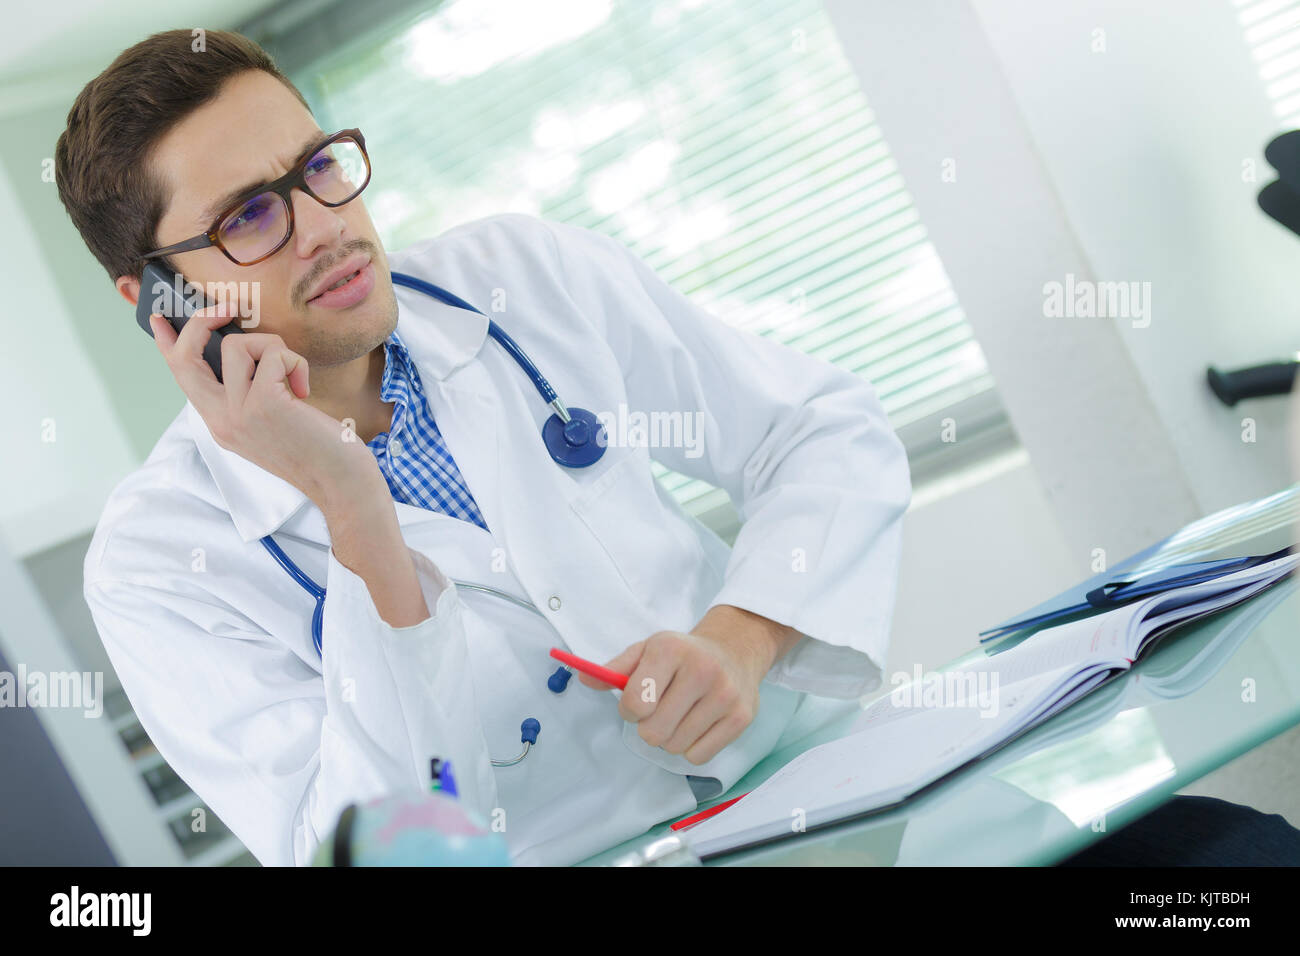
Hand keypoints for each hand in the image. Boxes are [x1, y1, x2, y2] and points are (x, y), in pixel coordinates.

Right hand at [149, 305, 382, 516]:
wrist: (340, 482)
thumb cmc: (316, 448)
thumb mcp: (269, 421)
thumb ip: (249, 392)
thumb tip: (247, 348)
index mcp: (219, 423)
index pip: (180, 378)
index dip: (166, 343)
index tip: (157, 318)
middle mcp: (221, 420)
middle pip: (185, 357)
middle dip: (202, 321)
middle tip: (228, 308)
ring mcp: (238, 413)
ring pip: (237, 346)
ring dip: (273, 348)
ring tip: (293, 378)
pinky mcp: (264, 404)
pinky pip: (274, 354)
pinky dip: (295, 362)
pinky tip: (304, 390)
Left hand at [578, 609, 798, 764]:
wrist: (735, 650)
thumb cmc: (683, 654)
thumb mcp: (647, 649)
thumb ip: (615, 668)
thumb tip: (584, 680)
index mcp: (671, 650)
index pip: (635, 702)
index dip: (630, 710)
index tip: (637, 703)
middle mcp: (702, 671)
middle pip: (654, 732)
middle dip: (649, 727)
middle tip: (660, 710)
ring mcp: (725, 696)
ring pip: (675, 747)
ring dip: (670, 738)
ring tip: (681, 715)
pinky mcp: (741, 718)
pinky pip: (698, 757)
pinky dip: (692, 747)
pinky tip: (698, 724)